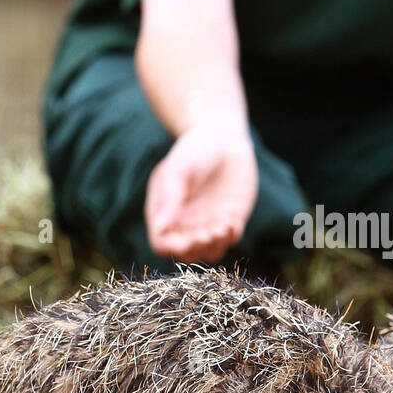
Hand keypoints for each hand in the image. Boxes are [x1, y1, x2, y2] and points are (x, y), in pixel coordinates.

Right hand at [145, 124, 257, 262]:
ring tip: (221, 229)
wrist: (222, 138)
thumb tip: (161, 228)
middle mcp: (185, 223)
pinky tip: (230, 225)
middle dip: (196, 248)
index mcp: (165, 213)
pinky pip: (230, 240)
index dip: (172, 247)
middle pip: (186, 253)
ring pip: (209, 251)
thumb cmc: (193, 151)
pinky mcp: (231, 220)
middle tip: (207, 234)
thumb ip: (170, 198)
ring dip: (214, 247)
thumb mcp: (178, 170)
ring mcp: (209, 223)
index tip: (185, 241)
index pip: (162, 243)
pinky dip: (230, 239)